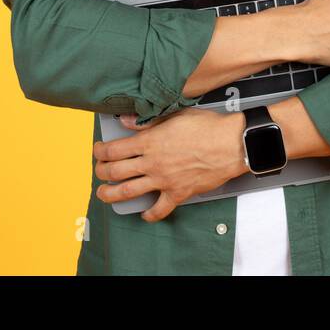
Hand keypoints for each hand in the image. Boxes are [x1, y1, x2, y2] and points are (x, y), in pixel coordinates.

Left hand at [93, 108, 247, 221]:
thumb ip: (148, 120)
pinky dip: (149, 214)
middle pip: (115, 172)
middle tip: (100, 171)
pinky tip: (145, 214)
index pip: (113, 149)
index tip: (98, 151)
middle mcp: (152, 162)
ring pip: (128, 192)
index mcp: (150, 141)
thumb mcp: (175, 115)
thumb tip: (126, 120)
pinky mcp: (178, 193)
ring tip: (104, 194)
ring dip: (111, 195)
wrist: (231, 144)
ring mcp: (164, 180)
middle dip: (101, 172)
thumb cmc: (207, 126)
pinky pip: (159, 209)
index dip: (100, 151)